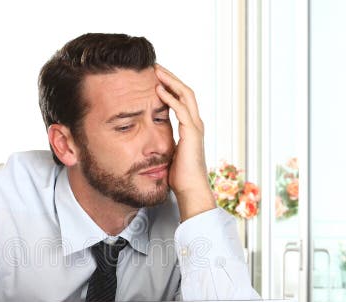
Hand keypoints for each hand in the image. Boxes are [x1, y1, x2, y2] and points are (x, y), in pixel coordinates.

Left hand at [154, 64, 216, 220]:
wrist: (191, 191)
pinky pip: (181, 109)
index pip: (182, 99)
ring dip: (170, 81)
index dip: (170, 86)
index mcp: (191, 128)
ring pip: (185, 95)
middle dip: (170, 77)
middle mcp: (196, 124)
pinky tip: (157, 90)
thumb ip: (163, 143)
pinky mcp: (192, 133)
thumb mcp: (169, 154)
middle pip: (185, 91)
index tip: (154, 77)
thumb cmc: (180, 177)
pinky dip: (170, 98)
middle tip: (155, 66)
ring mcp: (195, 127)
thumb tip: (149, 141)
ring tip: (156, 71)